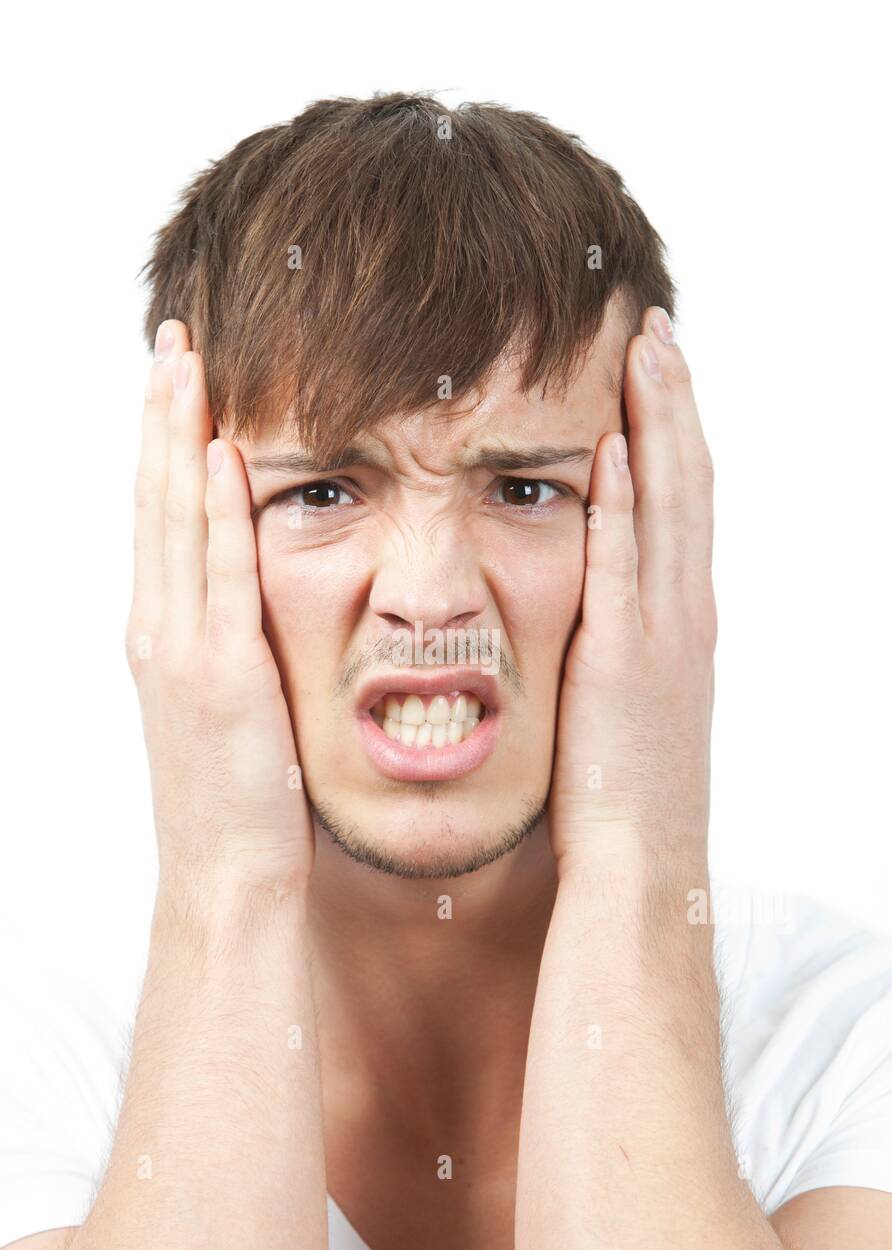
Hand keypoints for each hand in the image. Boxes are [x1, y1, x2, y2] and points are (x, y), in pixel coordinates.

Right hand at [126, 321, 313, 905]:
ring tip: (187, 362)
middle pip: (156, 499)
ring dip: (181, 436)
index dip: (163, 442)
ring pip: (178, 520)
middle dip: (162, 415)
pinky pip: (222, 575)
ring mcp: (181, 650)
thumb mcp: (228, 709)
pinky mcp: (220, 675)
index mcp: (161, 635)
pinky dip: (220, 511)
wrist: (226, 876)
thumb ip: (230, 645)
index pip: (161, 517)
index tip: (176, 378)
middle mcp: (158, 630)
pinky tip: (226, 454)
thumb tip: (251, 600)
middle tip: (173, 338)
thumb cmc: (239, 801)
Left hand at [548, 307, 715, 880]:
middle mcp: (683, 612)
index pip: (681, 503)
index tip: (657, 371)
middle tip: (659, 329)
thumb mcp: (627, 700)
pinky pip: (622, 568)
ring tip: (645, 351)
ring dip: (656, 425)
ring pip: (666, 506)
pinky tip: (607, 450)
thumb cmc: (623, 791)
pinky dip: (618, 506)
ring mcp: (660, 633)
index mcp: (681, 619)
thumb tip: (591, 605)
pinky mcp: (622, 661)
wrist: (642, 860)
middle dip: (673, 401)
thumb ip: (615, 640)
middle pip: (685, 482)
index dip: (674, 431)